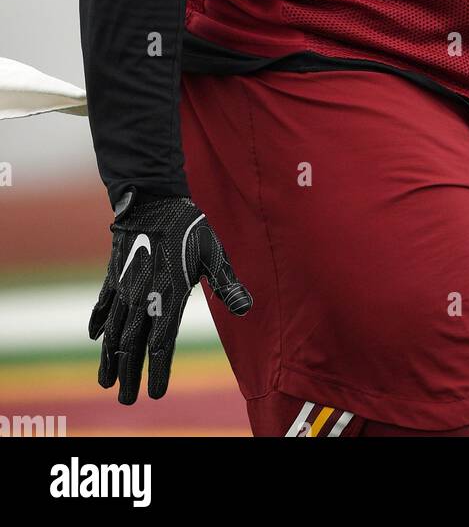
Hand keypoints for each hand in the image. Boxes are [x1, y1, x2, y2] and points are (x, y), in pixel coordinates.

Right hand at [89, 191, 252, 402]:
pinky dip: (98, 321)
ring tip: (105, 381)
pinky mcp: (114, 274)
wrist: (153, 198)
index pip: (162, 343)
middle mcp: (144, 296)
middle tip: (126, 399)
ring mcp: (125, 286)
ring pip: (113, 330)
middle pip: (133, 344)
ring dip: (109, 357)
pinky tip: (94, 337)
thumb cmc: (189, 226)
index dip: (158, 370)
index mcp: (170, 294)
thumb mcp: (213, 252)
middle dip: (129, 374)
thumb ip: (226, 283)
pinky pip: (103, 303)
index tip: (155, 394)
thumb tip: (246, 308)